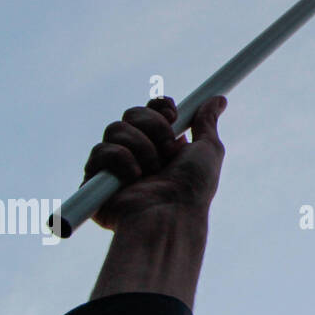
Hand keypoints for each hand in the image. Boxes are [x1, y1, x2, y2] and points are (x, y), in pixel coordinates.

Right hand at [84, 95, 227, 229]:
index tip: (172, 114)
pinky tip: (134, 177)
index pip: (150, 111)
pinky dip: (121, 159)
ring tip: (152, 169)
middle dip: (153, 125)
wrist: (170, 214)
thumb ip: (207, 123)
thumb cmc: (193, 189)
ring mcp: (115, 166)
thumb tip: (218, 100)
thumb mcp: (208, 151)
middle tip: (168, 147)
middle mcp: (137, 153)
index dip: (159, 108)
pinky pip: (100, 151)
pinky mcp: (96, 181)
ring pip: (115, 129)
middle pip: (132, 114)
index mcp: (161, 144)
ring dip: (141, 145)